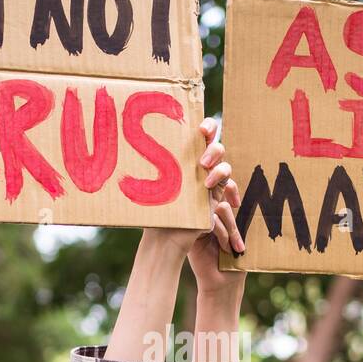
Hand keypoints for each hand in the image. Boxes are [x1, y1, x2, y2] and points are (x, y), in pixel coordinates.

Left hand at [143, 117, 240, 257]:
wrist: (167, 235)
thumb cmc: (156, 210)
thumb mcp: (154, 185)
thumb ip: (155, 167)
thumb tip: (135, 145)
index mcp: (181, 155)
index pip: (194, 133)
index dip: (203, 126)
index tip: (200, 127)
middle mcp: (197, 162)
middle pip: (212, 139)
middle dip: (211, 138)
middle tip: (203, 146)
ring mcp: (209, 175)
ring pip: (221, 157)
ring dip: (215, 160)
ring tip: (205, 173)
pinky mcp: (218, 191)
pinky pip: (227, 177)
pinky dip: (221, 177)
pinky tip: (208, 187)